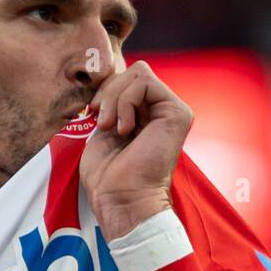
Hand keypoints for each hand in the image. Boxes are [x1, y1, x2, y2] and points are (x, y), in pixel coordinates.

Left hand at [79, 60, 193, 240]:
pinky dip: (125, 102)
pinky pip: (145, 83)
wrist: (120, 199)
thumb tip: (106, 79)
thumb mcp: (102, 130)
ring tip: (112, 128)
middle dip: (109, 92)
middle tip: (102, 123)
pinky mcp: (177, 113)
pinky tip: (125, 129)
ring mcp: (172, 111)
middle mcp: (162, 111)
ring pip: (139, 72)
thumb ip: (110, 103)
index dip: (105, 91)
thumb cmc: (107, 176)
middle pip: (133, 71)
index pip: (126, 80)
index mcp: (145, 115)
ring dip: (115, 99)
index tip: (93, 115)